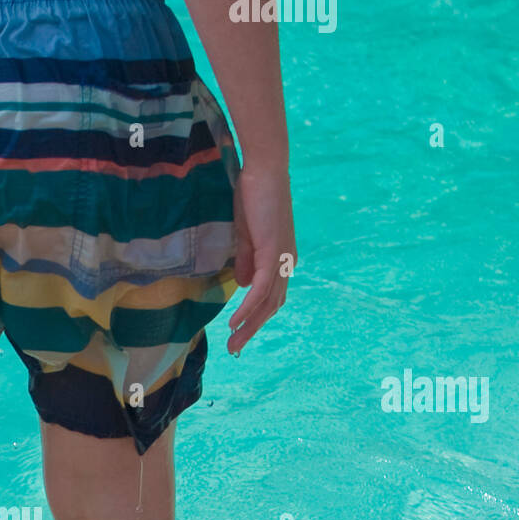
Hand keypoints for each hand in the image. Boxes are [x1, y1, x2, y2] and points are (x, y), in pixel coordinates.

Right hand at [227, 164, 296, 353]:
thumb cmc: (254, 196)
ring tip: (232, 343)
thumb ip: (246, 260)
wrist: (264, 171)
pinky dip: (248, 308)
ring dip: (249, 325)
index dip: (256, 316)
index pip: (271, 296)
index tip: (238, 332)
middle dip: (253, 329)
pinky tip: (235, 322)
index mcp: (281, 258)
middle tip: (234, 348)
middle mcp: (286, 263)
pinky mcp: (272, 253)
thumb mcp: (247, 234)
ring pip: (267, 303)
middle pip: (272, 306)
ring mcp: (281, 259)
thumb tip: (243, 284)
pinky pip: (260, 289)